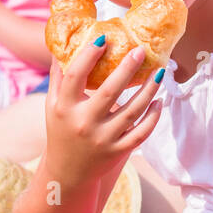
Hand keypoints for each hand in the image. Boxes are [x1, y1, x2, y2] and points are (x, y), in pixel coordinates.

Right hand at [44, 38, 163, 184]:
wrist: (67, 172)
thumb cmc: (61, 130)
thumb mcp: (52, 105)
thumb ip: (59, 77)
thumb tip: (62, 45)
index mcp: (64, 107)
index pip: (75, 77)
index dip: (88, 56)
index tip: (103, 39)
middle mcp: (83, 123)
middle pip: (109, 92)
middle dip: (127, 69)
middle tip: (141, 50)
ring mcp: (102, 139)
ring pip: (132, 111)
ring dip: (149, 90)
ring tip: (160, 71)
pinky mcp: (117, 152)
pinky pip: (141, 133)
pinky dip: (153, 117)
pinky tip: (159, 101)